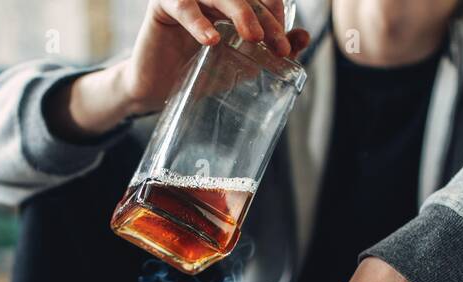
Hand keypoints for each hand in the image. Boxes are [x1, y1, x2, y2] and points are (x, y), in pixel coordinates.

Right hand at [121, 1, 308, 113]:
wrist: (158, 91)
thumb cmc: (200, 73)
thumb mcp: (242, 65)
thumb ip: (271, 50)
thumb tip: (304, 37)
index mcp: (231, 2)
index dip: (276, 17)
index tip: (285, 46)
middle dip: (264, 18)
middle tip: (275, 45)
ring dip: (239, 12)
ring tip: (251, 39)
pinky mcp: (163, 4)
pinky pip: (183, 5)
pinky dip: (198, 22)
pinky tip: (212, 40)